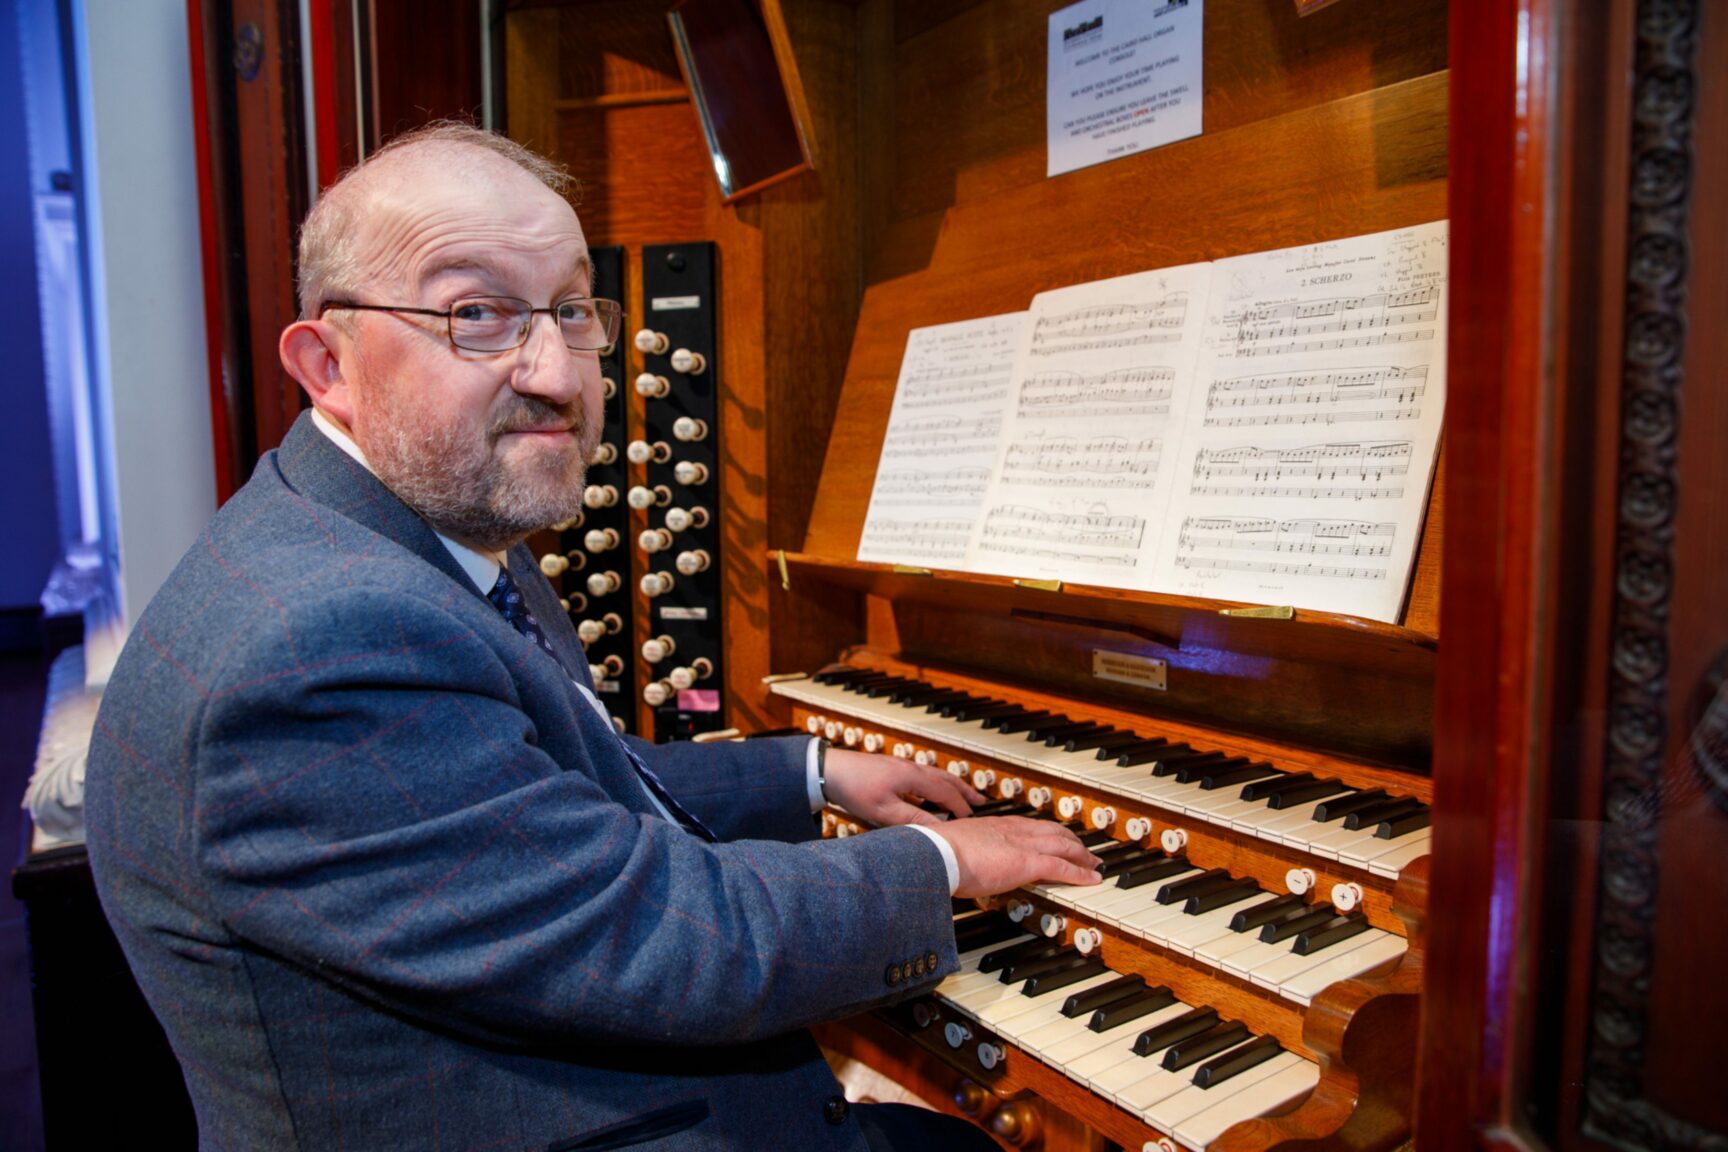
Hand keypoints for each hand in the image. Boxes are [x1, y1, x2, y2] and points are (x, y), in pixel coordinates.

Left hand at [821, 747, 985, 827]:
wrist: (830, 769)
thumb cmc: (854, 789)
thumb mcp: (884, 812)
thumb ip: (913, 820)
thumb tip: (939, 830)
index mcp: (913, 777)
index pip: (946, 792)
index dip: (961, 807)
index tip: (972, 820)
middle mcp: (911, 768)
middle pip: (946, 779)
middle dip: (965, 792)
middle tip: (981, 803)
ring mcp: (902, 766)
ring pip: (935, 775)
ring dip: (952, 786)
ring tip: (963, 796)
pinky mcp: (893, 768)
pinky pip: (923, 775)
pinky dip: (936, 784)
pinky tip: (931, 795)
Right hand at [927, 816, 1102, 898]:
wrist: (937, 853)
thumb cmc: (939, 853)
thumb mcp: (959, 848)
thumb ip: (970, 853)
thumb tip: (964, 864)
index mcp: (997, 825)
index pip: (1032, 826)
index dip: (1049, 833)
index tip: (1057, 839)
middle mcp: (1014, 830)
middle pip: (1054, 832)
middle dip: (1073, 841)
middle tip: (1086, 851)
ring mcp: (1023, 845)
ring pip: (1064, 845)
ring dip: (1083, 855)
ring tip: (1095, 864)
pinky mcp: (1028, 862)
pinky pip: (1063, 867)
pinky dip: (1081, 873)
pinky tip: (1092, 879)